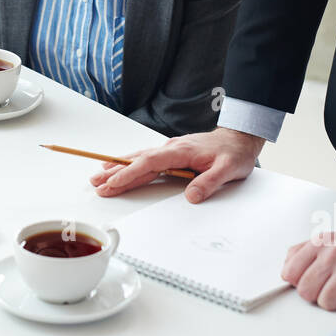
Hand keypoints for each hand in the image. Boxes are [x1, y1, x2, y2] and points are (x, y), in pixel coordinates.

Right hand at [90, 128, 264, 202]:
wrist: (239, 139)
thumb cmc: (234, 154)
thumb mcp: (228, 171)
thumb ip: (209, 183)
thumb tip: (191, 196)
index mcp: (182, 151)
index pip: (150, 162)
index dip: (130, 173)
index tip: (113, 183)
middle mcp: (172, 148)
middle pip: (138, 160)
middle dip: (115, 172)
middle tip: (96, 184)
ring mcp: (170, 150)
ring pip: (139, 158)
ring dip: (118, 167)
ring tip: (98, 177)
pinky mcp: (171, 154)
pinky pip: (145, 159)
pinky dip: (129, 164)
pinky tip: (118, 168)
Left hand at [281, 232, 335, 311]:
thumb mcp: (329, 243)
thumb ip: (302, 253)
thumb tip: (286, 271)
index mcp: (322, 241)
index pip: (291, 272)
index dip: (299, 283)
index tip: (310, 282)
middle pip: (306, 291)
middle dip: (317, 294)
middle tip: (333, 286)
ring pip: (326, 302)